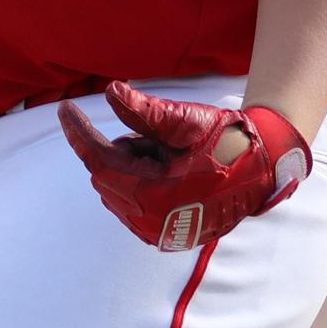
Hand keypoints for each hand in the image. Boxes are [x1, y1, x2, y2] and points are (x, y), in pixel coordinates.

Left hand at [58, 84, 311, 250]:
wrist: (262, 170)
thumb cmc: (225, 142)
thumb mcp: (185, 122)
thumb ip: (145, 111)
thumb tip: (111, 92)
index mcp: (156, 198)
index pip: (100, 162)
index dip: (80, 133)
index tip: (64, 108)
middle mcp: (152, 224)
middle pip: (106, 175)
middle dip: (120, 148)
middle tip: (154, 138)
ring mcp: (157, 234)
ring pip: (117, 186)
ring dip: (130, 164)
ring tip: (169, 156)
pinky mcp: (163, 235)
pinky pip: (130, 200)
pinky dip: (138, 179)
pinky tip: (169, 171)